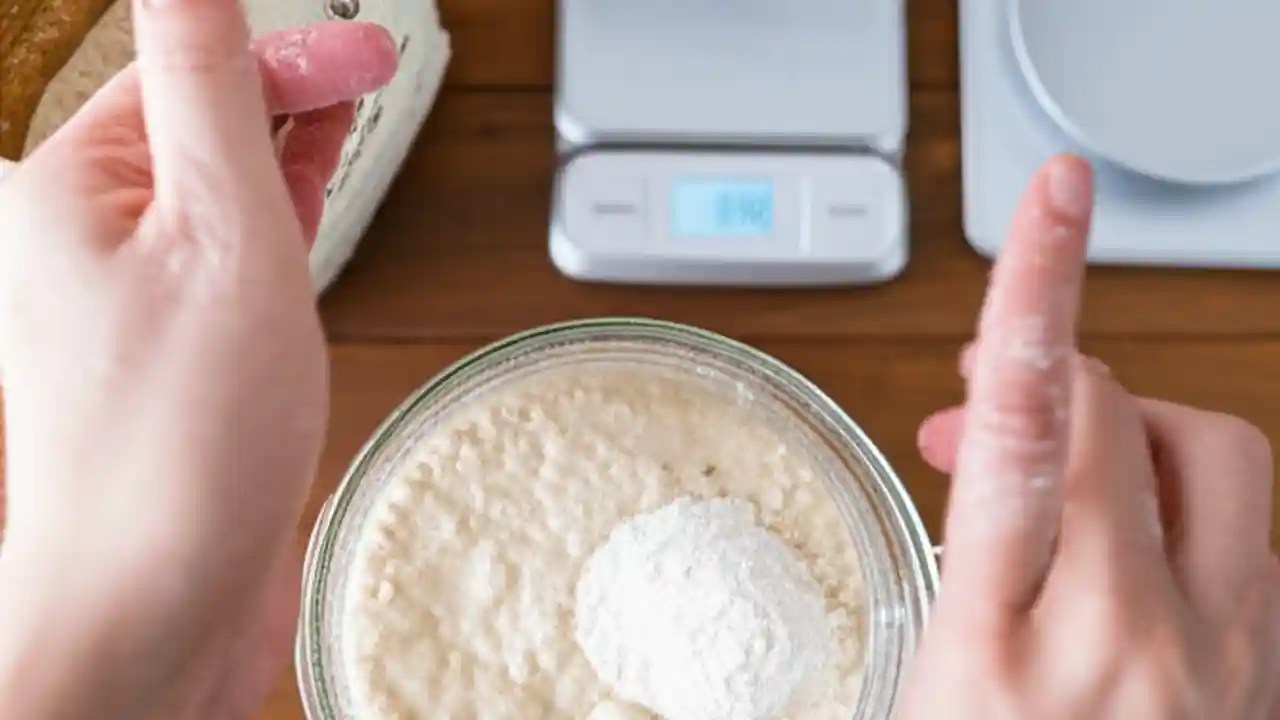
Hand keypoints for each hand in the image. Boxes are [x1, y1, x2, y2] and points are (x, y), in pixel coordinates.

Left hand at [0, 5, 397, 717]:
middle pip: (201, 121)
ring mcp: (132, 296)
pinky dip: (279, 216)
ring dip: (287, 145)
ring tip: (350, 107)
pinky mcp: (177, 347)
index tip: (370, 47)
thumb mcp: (220, 229)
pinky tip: (309, 193)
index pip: (186, 71)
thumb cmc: (177, 446)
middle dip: (289, 87)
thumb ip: (213, 87)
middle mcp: (86, 236)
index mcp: (69, 188)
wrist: (153, 604)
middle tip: (373, 64)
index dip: (289, 51)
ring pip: (220, 187)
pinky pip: (229, 254)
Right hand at [899, 156, 1279, 718]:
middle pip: (1124, 419)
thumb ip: (960, 564)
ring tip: (1073, 467)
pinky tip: (1134, 541)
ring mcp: (1221, 656)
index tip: (1053, 199)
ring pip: (1213, 459)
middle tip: (993, 406)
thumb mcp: (926, 695)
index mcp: (1005, 647)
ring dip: (1137, 430)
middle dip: (1057, 380)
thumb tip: (982, 460)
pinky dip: (1185, 498)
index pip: (1024, 429)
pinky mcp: (1270, 670)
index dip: (1035, 294)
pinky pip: (1250, 532)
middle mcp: (1128, 639)